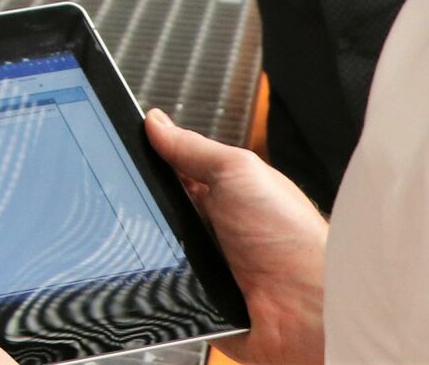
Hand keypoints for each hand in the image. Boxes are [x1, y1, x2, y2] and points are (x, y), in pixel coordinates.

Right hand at [144, 110, 325, 364]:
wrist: (307, 307)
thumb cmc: (289, 237)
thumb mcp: (238, 171)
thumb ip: (194, 147)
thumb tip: (154, 121)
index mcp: (222, 190)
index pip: (170, 167)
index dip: (147, 158)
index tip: (122, 149)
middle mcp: (209, 224)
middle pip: (155, 205)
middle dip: (141, 202)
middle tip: (142, 200)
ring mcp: (201, 261)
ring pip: (149, 242)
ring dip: (145, 240)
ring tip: (154, 238)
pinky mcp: (193, 296)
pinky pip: (156, 281)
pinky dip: (151, 275)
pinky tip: (158, 269)